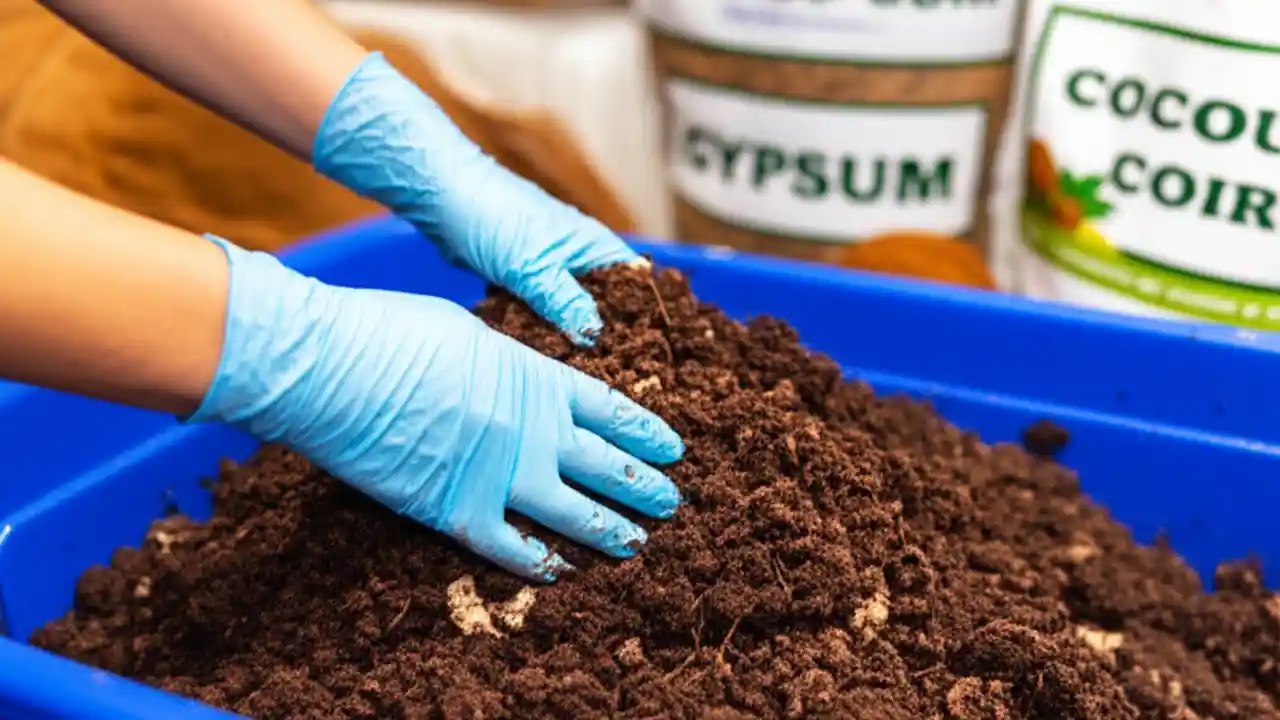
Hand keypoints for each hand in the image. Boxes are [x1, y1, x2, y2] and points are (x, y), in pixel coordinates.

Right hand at [192, 237, 683, 581]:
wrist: (331, 367)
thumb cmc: (389, 332)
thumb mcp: (469, 333)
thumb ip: (507, 366)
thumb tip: (517, 382)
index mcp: (537, 379)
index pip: (611, 410)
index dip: (645, 433)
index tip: (673, 449)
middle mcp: (532, 431)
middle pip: (605, 465)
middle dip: (643, 485)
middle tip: (672, 502)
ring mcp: (499, 475)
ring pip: (573, 514)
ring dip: (610, 530)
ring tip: (638, 543)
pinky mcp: (455, 513)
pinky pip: (509, 547)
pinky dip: (537, 562)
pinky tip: (559, 572)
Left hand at [313, 52, 637, 345]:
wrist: (444, 195)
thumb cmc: (495, 218)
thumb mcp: (534, 268)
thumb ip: (566, 304)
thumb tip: (594, 339)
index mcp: (595, 247)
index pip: (637, 287)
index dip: (646, 320)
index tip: (650, 357)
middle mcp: (580, 256)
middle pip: (606, 304)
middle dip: (608, 336)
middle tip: (612, 376)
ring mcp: (552, 266)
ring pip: (572, 309)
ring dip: (572, 335)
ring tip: (579, 374)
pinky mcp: (525, 276)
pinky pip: (543, 309)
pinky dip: (544, 328)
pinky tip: (543, 357)